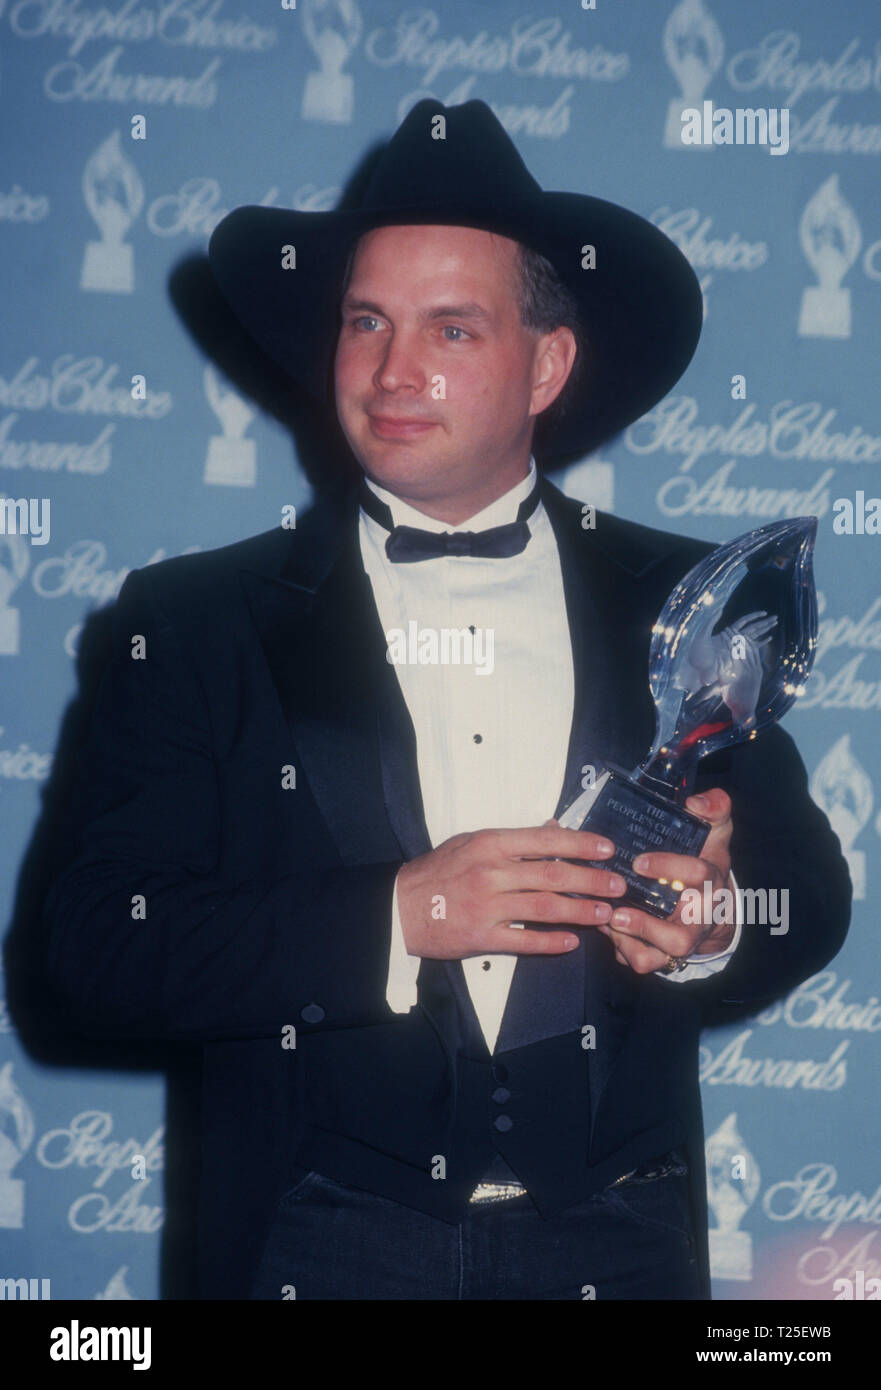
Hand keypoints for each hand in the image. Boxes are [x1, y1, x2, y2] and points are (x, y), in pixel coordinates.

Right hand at [396, 823, 626, 960]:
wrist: (400, 907)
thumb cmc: (437, 872)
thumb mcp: (471, 842)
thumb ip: (513, 840)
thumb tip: (553, 829)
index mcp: (490, 844)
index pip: (546, 840)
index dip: (581, 844)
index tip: (607, 849)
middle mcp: (491, 873)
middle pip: (553, 875)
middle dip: (592, 880)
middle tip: (618, 885)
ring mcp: (487, 906)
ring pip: (545, 907)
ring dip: (580, 911)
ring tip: (605, 913)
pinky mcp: (482, 937)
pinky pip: (524, 940)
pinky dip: (550, 942)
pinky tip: (571, 942)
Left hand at [596, 787, 735, 974]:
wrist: (714, 903)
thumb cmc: (706, 859)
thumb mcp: (715, 831)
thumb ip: (714, 808)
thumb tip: (696, 802)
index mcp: (711, 883)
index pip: (698, 876)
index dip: (669, 868)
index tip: (638, 862)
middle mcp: (699, 918)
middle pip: (681, 938)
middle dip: (647, 927)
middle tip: (617, 913)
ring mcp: (682, 938)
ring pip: (661, 957)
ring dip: (631, 944)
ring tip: (607, 923)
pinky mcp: (665, 952)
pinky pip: (645, 961)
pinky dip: (624, 949)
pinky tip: (606, 928)